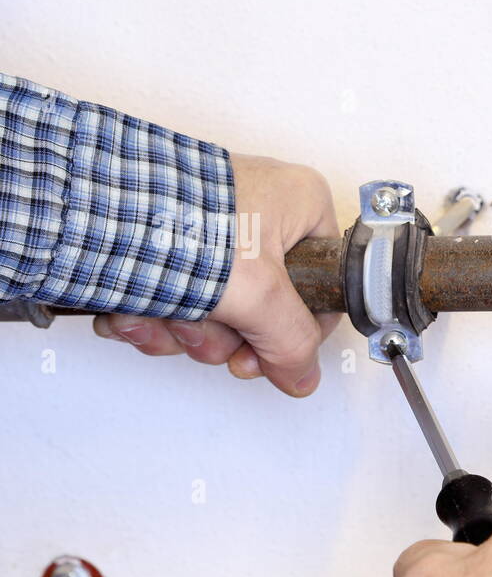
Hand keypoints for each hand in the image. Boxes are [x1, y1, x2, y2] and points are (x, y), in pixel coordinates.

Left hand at [93, 153, 340, 396]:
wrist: (84, 203)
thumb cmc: (174, 219)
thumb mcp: (257, 294)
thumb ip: (291, 343)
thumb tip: (302, 373)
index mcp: (301, 205)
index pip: (322, 288)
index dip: (293, 335)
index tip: (265, 355)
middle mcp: (261, 210)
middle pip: (264, 307)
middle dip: (224, 335)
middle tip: (204, 331)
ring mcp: (213, 225)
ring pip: (218, 307)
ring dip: (184, 327)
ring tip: (159, 315)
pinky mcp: (170, 237)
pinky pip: (179, 293)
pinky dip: (153, 313)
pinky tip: (133, 311)